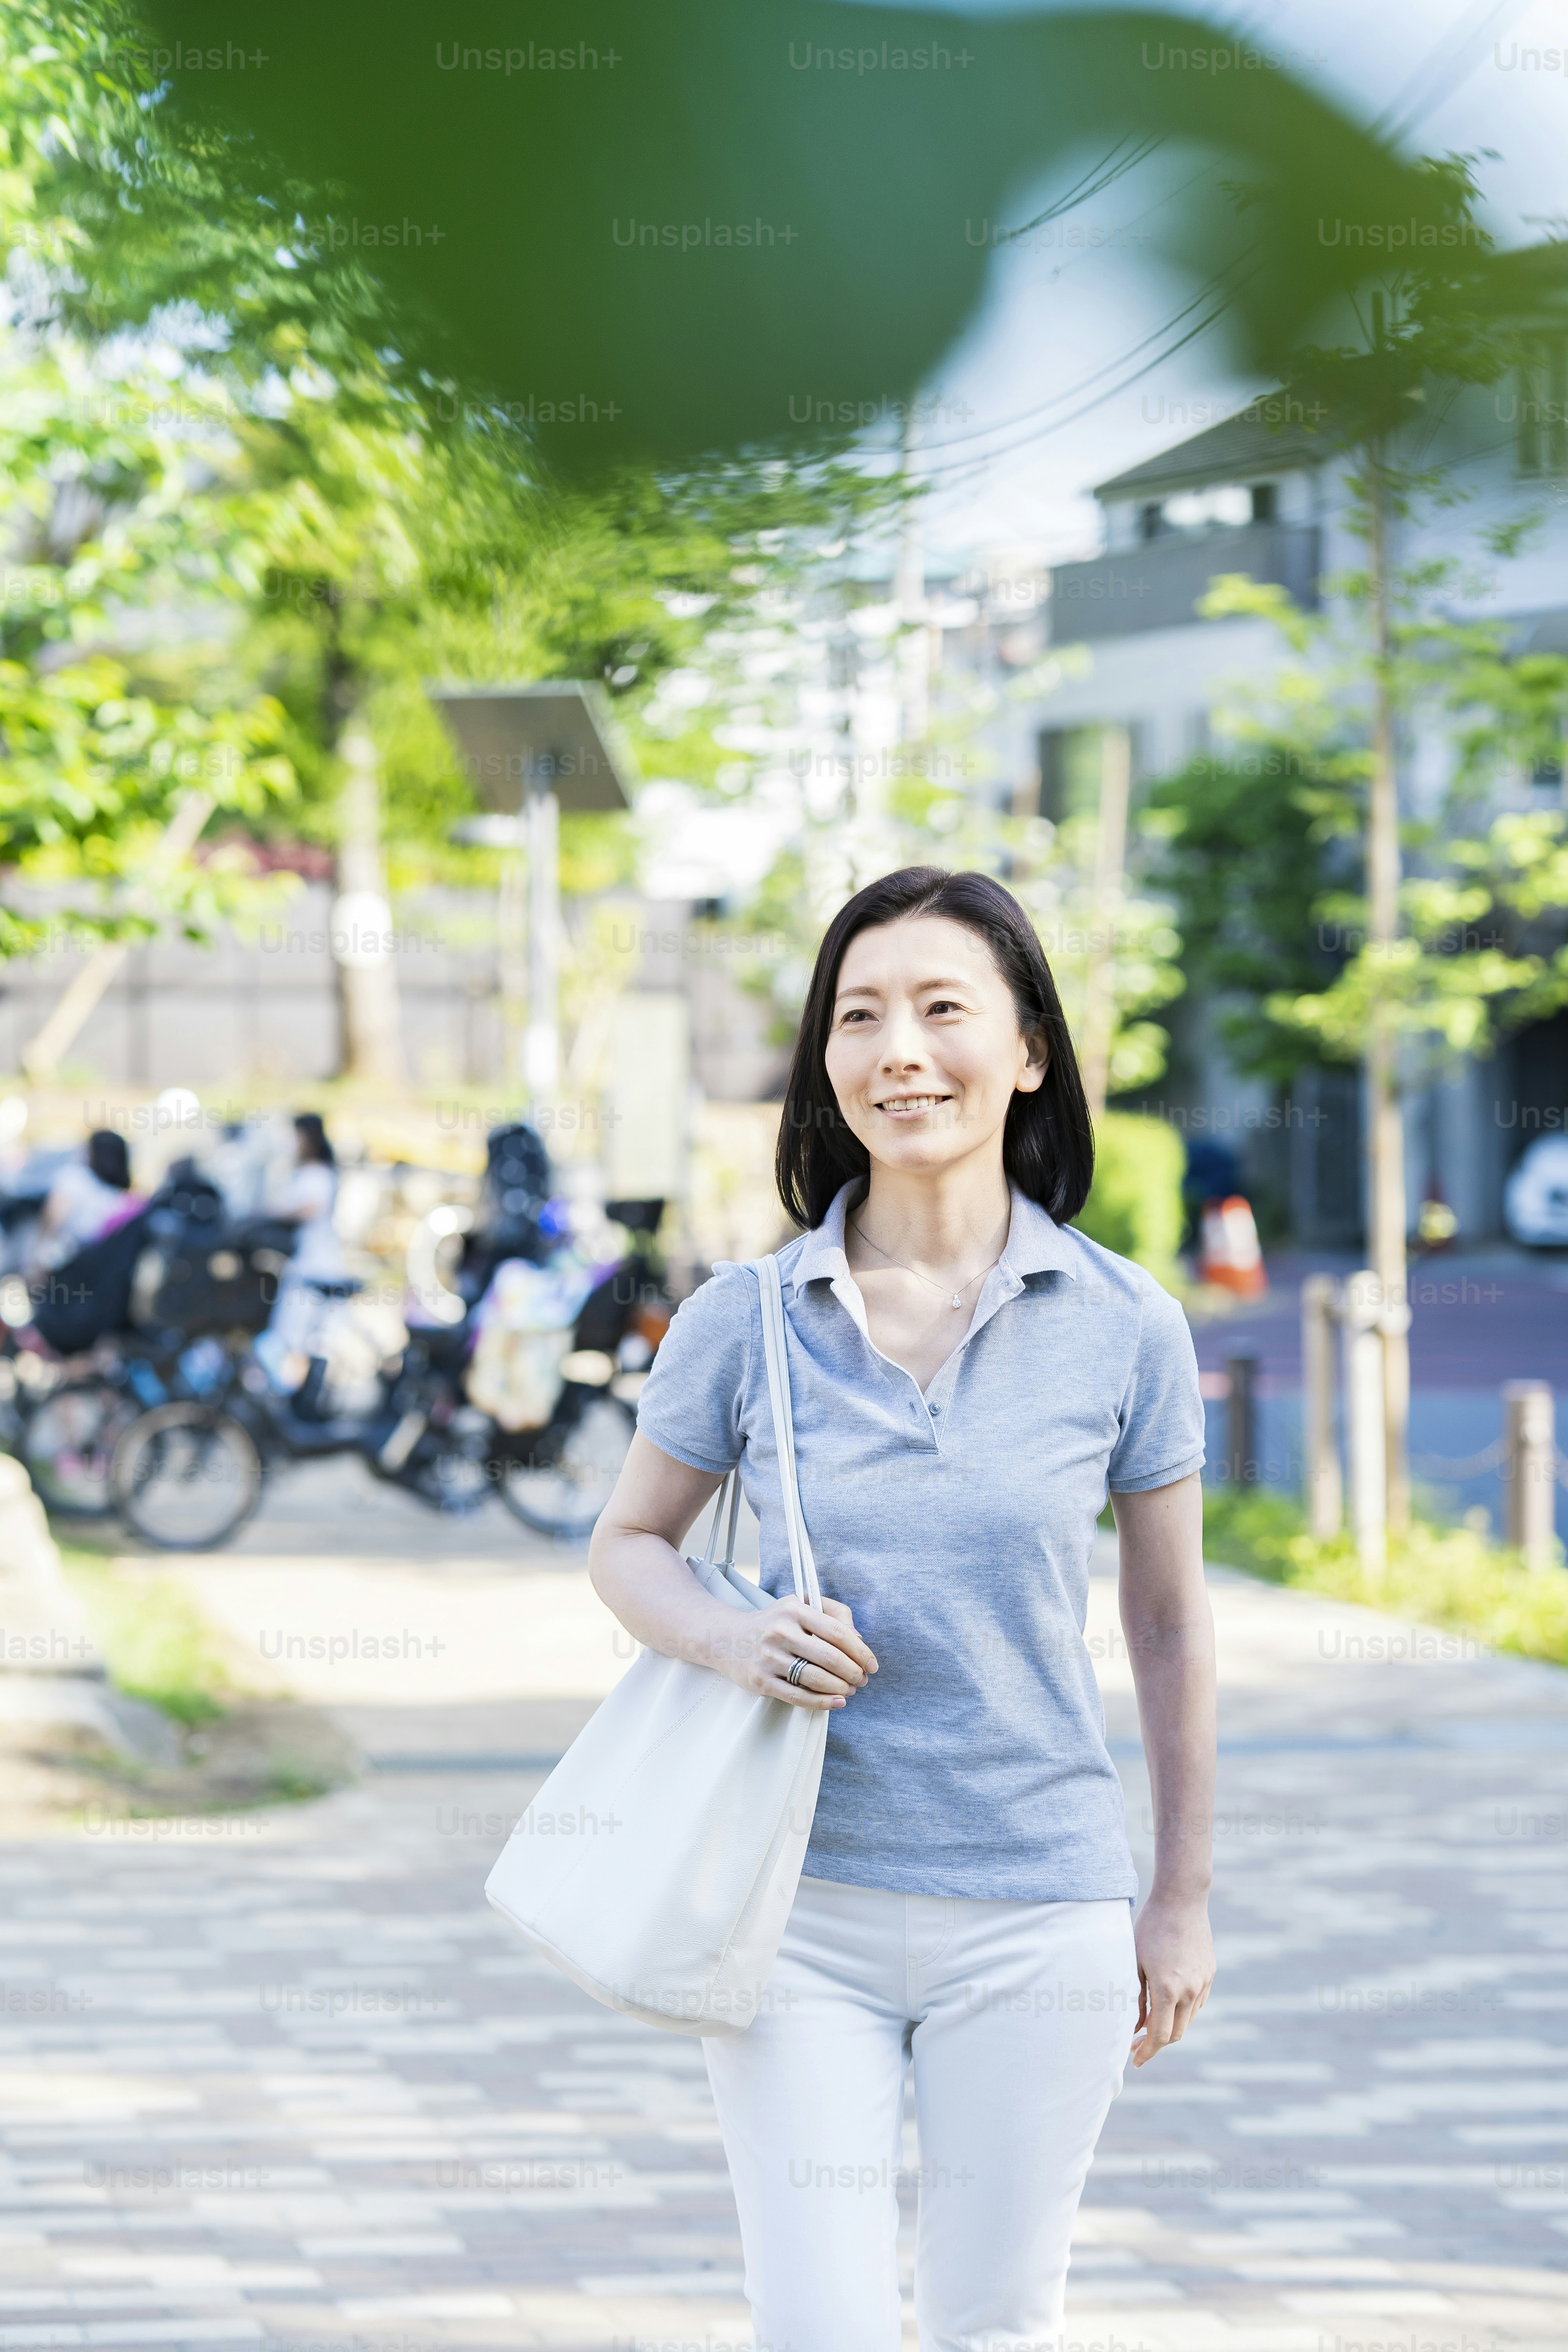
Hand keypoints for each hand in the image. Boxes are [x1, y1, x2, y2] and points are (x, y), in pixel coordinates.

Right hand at [716, 1593, 877, 1709]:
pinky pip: (798, 1696)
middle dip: (853, 1672)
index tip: (872, 1664)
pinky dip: (822, 1702)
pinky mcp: (760, 1680)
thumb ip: (833, 1614)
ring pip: (816, 1678)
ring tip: (849, 1690)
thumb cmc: (774, 1623)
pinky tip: (837, 1703)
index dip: (860, 1652)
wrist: (728, 1639)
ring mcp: (769, 1657)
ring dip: (840, 1688)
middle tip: (861, 1680)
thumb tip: (858, 1640)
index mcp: (794, 1610)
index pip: (837, 1632)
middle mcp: (780, 1631)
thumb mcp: (799, 1606)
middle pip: (830, 1657)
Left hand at [1131, 1891, 1213, 2066]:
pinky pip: (1197, 2002)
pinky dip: (1182, 2010)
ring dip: (1170, 2026)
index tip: (1134, 2060)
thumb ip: (1134, 1998)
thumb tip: (1134, 2027)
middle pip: (1176, 2033)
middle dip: (1156, 2043)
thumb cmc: (1150, 1927)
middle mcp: (1189, 1990)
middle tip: (1136, 2044)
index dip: (1147, 2052)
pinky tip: (1168, 2003)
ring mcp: (1203, 1982)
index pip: (1160, 2035)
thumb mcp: (1134, 1961)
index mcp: (1168, 1989)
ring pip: (1187, 2019)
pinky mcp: (1209, 1973)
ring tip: (1150, 2023)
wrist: (1181, 1899)